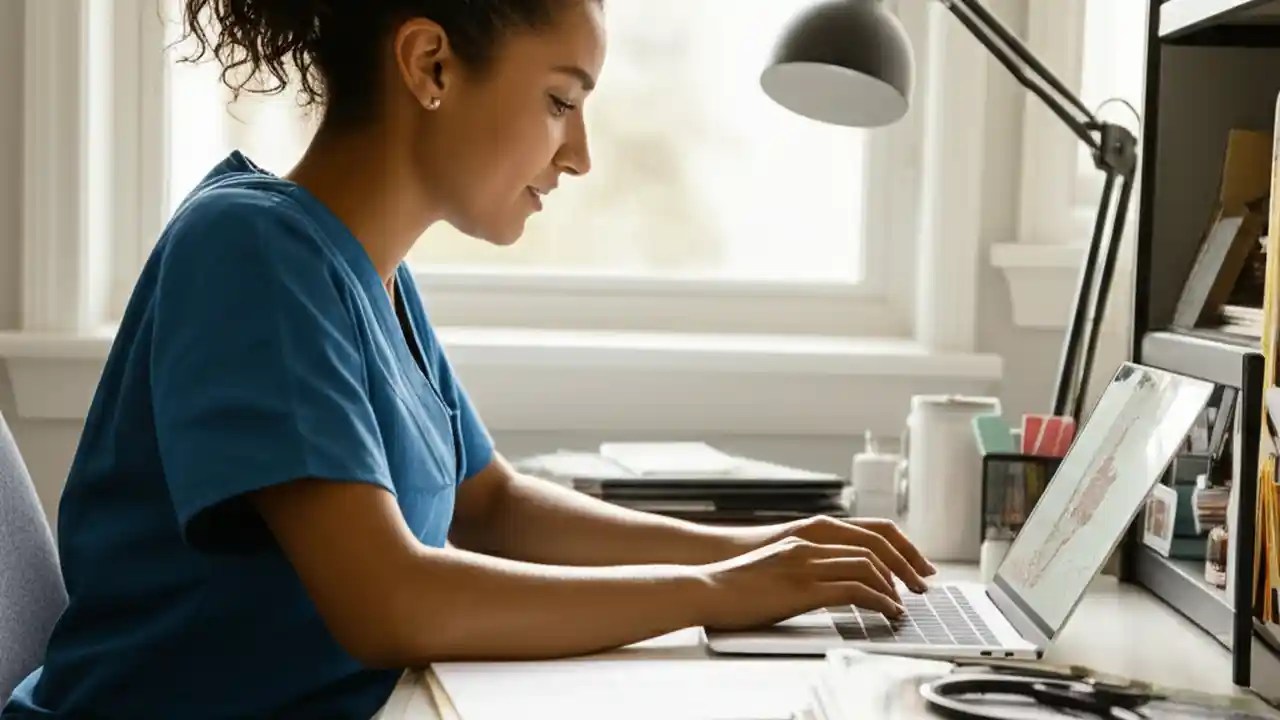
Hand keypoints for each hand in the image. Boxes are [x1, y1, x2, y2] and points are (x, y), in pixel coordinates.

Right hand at [696, 537, 905, 630]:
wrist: (708, 584)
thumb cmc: (739, 578)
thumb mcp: (781, 559)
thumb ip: (808, 559)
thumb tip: (834, 577)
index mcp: (811, 531)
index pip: (872, 529)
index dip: (902, 546)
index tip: (918, 565)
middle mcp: (813, 541)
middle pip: (877, 544)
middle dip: (907, 566)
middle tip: (923, 586)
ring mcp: (808, 562)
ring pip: (869, 566)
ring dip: (894, 587)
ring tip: (903, 606)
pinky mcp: (803, 588)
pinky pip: (855, 590)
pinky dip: (879, 601)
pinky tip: (887, 612)